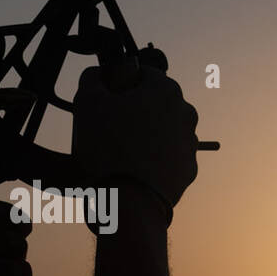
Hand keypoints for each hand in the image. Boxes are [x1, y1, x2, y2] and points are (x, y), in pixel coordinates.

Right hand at [70, 65, 199, 212]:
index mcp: (165, 89)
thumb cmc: (108, 147)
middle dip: (135, 111)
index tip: (105, 101)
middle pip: (155, 103)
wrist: (130, 201)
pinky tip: (135, 170)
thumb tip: (98, 75)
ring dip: (146, 136)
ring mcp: (190, 142)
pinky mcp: (189, 169)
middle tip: (110, 129)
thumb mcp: (86, 102)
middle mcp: (185, 112)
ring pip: (163, 130)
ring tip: (121, 154)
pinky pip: (168, 158)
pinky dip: (154, 160)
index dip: (119, 84)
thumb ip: (92, 79)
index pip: (141, 74)